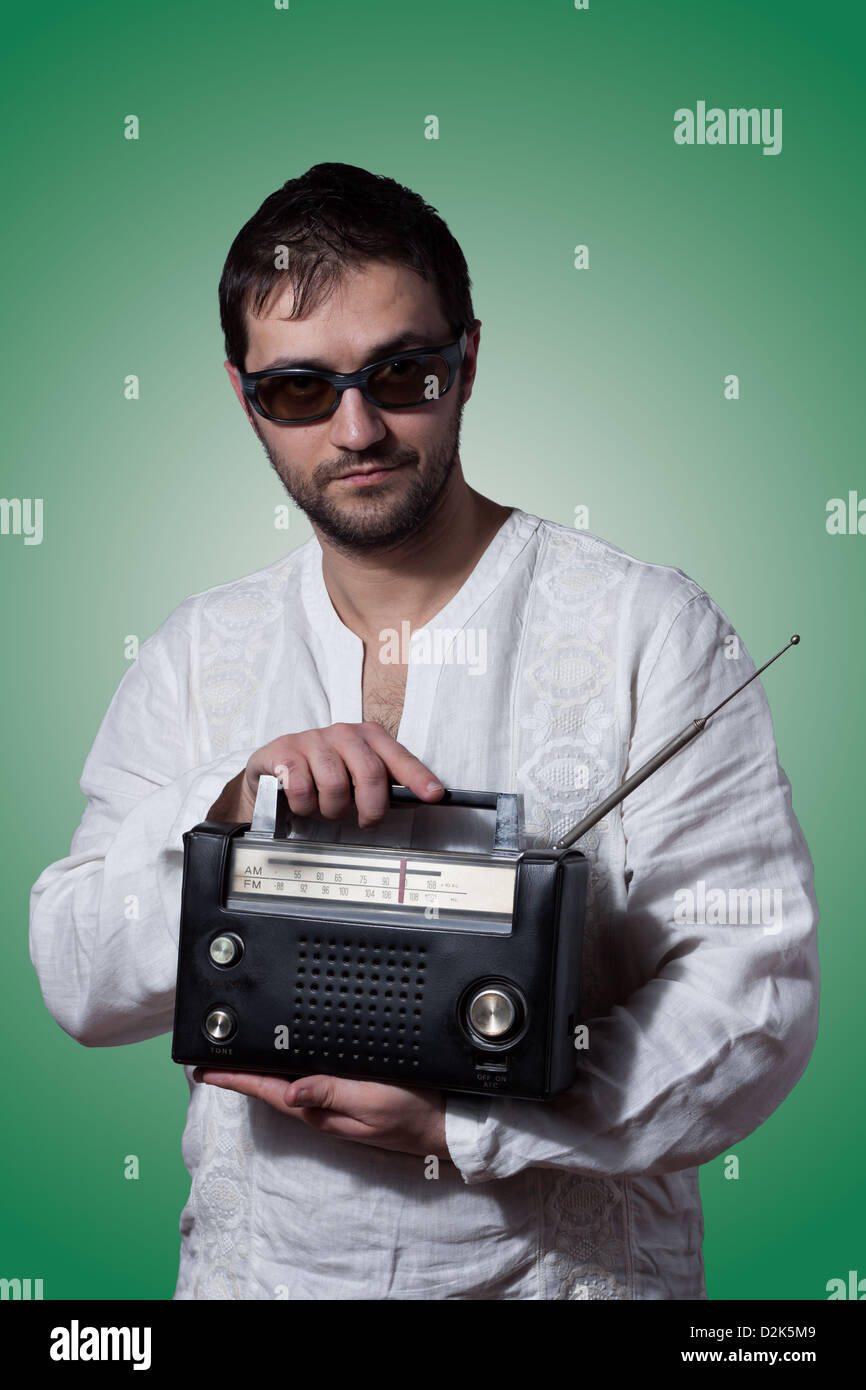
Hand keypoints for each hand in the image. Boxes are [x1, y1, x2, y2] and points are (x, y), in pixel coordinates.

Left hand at [192, 1069, 450, 1160]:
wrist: (444, 1126)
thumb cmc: (412, 1111)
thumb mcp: (372, 1099)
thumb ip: (332, 1093)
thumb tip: (290, 1089)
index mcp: (320, 1111)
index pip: (268, 1091)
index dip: (235, 1079)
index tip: (205, 1069)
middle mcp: (321, 1112)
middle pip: (270, 1089)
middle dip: (239, 1075)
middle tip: (211, 1058)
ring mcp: (333, 1109)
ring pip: (285, 1087)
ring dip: (259, 1074)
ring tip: (235, 1060)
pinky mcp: (347, 1102)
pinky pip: (307, 1086)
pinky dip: (286, 1074)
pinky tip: (285, 1065)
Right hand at [206, 721, 444, 826]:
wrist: (272, 773)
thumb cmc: (322, 777)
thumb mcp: (356, 779)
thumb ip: (386, 786)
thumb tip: (420, 799)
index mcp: (369, 735)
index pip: (398, 757)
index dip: (418, 777)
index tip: (435, 795)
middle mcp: (344, 732)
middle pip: (370, 773)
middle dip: (372, 808)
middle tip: (366, 821)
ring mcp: (313, 738)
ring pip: (335, 785)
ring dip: (332, 809)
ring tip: (326, 809)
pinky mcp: (285, 750)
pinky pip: (302, 788)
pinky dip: (304, 806)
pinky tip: (302, 803)